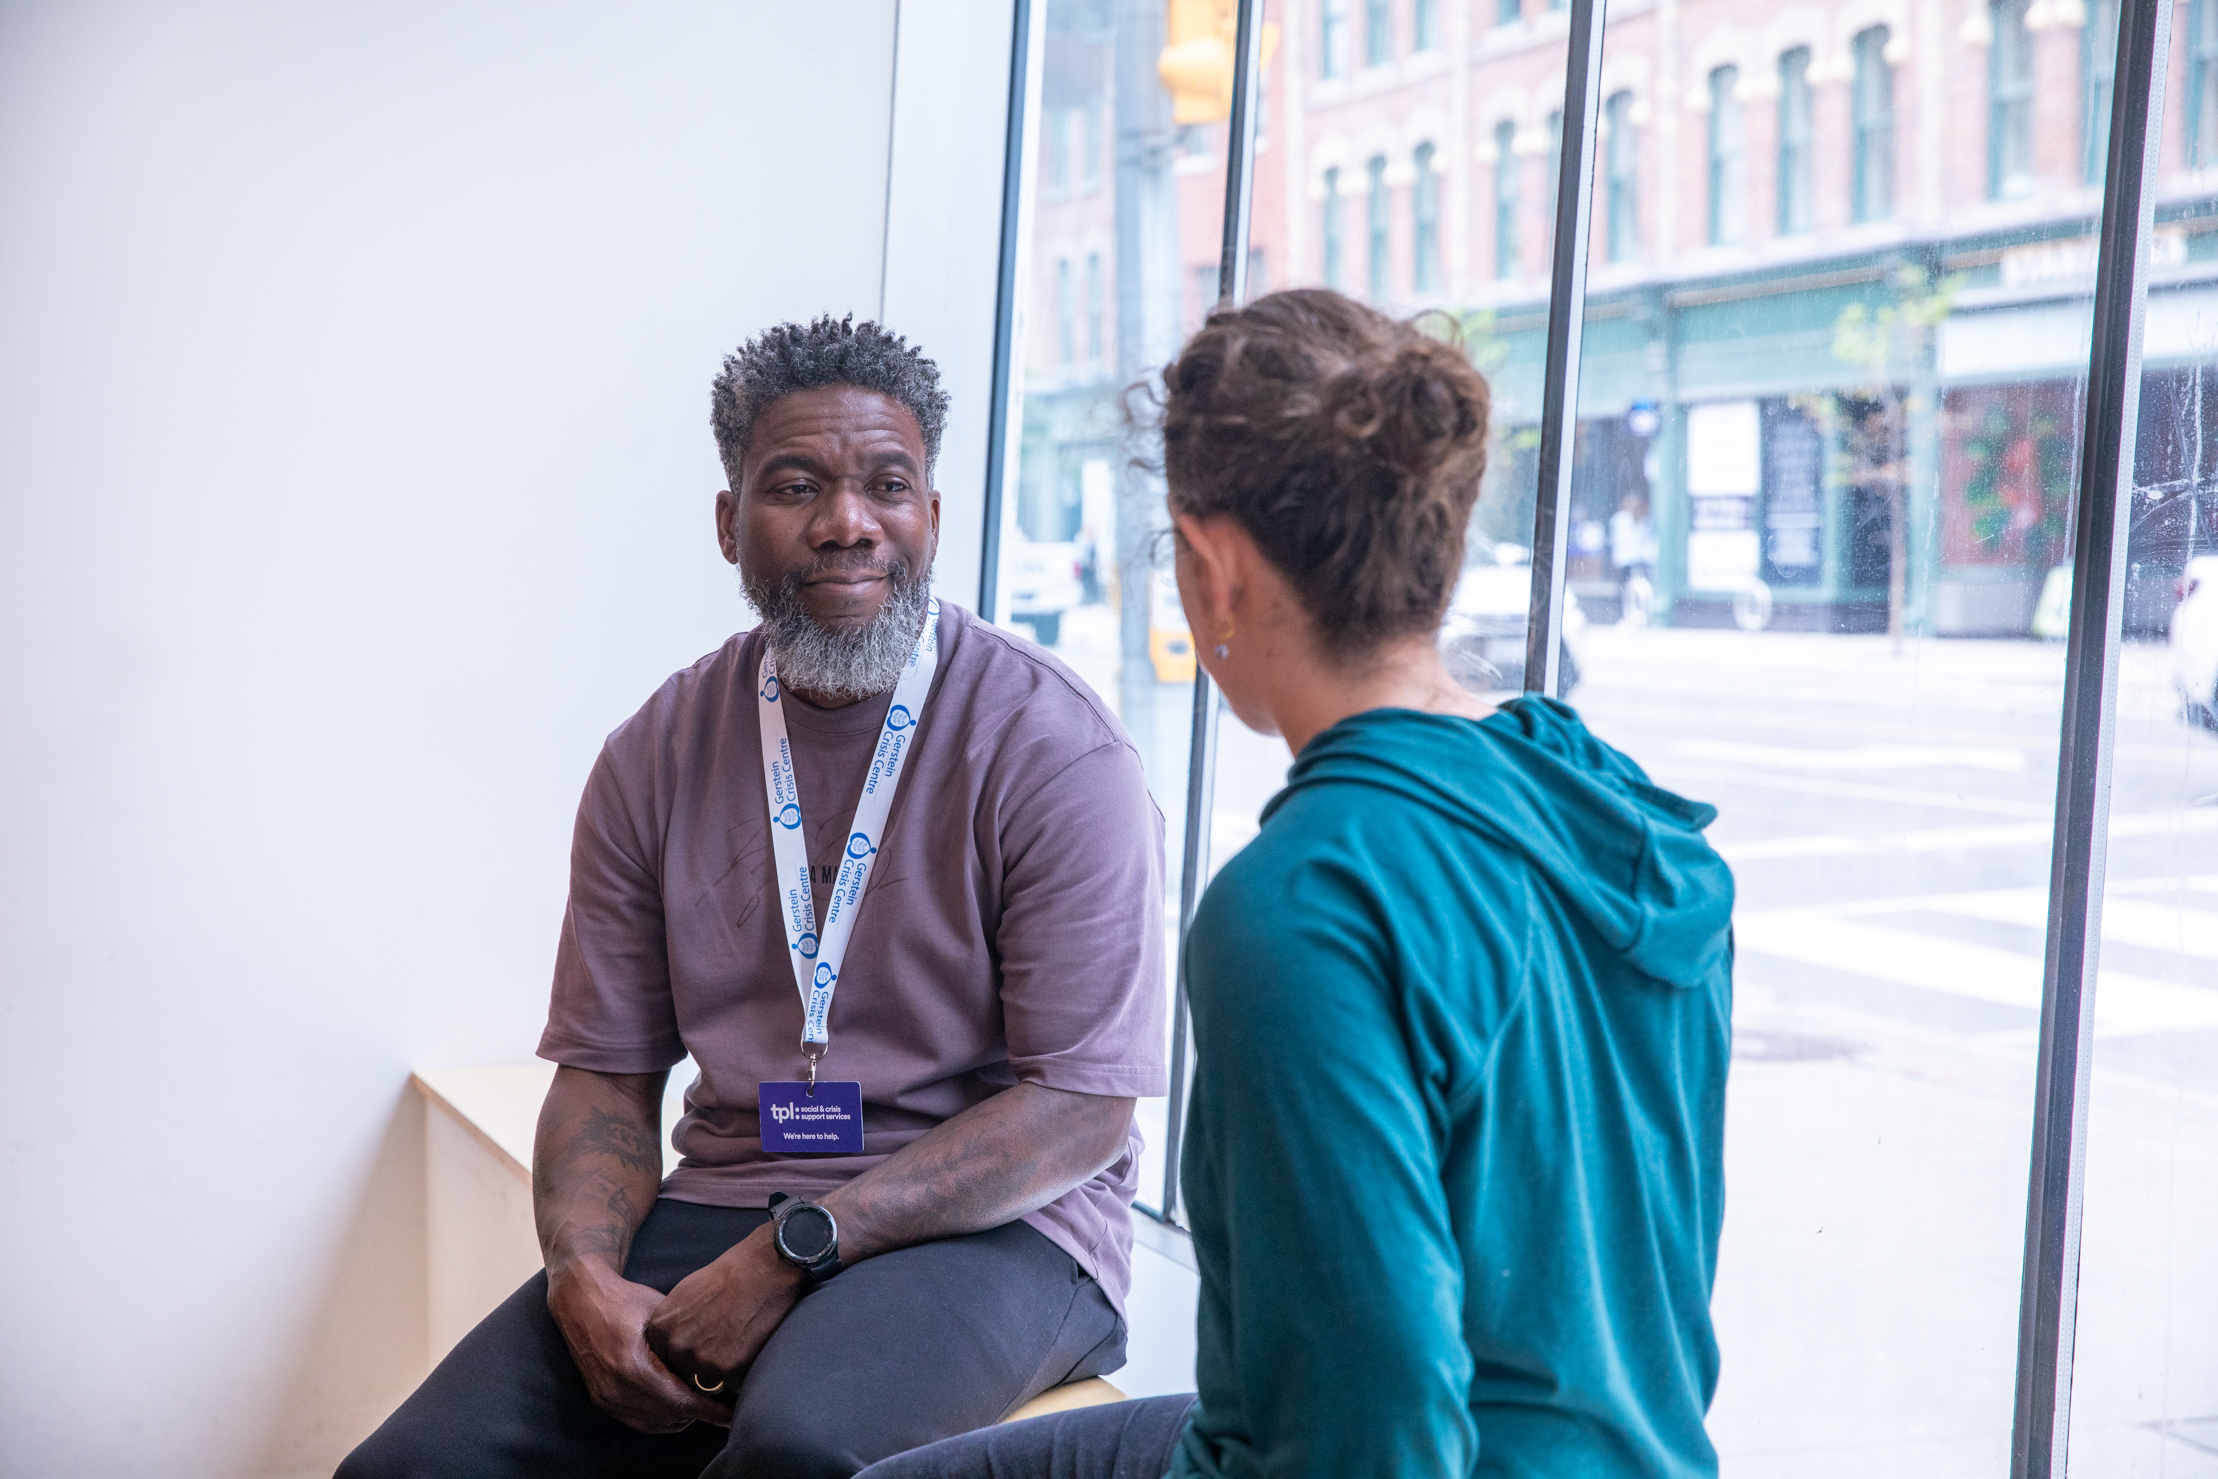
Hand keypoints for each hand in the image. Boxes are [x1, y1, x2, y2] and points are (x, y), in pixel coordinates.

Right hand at [546, 1262, 730, 1433]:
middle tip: (721, 1405)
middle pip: (669, 1417)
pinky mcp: (600, 1400)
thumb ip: (684, 1345)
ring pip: (655, 1424)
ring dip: (680, 1418)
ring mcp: (605, 1398)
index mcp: (633, 1368)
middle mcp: (616, 1390)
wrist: (580, 1301)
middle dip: (698, 1414)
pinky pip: (638, 1421)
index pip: (679, 1402)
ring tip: (702, 1403)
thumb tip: (716, 1367)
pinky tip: (677, 1405)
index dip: (708, 1411)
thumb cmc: (624, 1300)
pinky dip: (660, 1419)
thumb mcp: (661, 1314)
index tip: (730, 1414)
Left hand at [644, 1226, 806, 1391]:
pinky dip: (743, 1371)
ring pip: (709, 1382)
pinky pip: (734, 1383)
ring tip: (737, 1342)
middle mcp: (676, 1348)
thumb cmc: (728, 1276)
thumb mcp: (684, 1293)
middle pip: (684, 1374)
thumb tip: (670, 1344)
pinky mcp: (729, 1371)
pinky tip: (750, 1345)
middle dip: (700, 1366)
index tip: (700, 1344)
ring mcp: (701, 1361)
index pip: (663, 1359)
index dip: (683, 1354)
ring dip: (722, 1371)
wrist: (765, 1269)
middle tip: (722, 1343)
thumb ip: (672, 1323)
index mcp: (660, 1329)